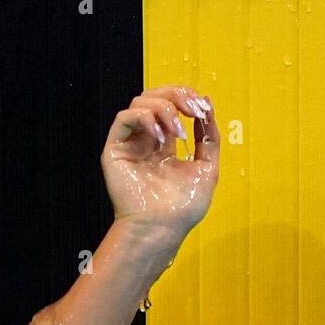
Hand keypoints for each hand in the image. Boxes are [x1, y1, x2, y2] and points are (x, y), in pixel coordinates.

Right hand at [100, 85, 221, 236]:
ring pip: (140, 102)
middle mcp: (146, 140)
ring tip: (178, 132)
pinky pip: (124, 117)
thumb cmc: (183, 208)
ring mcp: (131, 143)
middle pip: (155, 97)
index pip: (172, 105)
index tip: (204, 107)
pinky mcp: (115, 149)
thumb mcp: (207, 168)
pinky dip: (145, 119)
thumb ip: (208, 139)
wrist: (162, 228)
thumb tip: (208, 108)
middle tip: (193, 109)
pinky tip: (160, 138)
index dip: (187, 98)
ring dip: (164, 109)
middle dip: (177, 95)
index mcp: (165, 144)